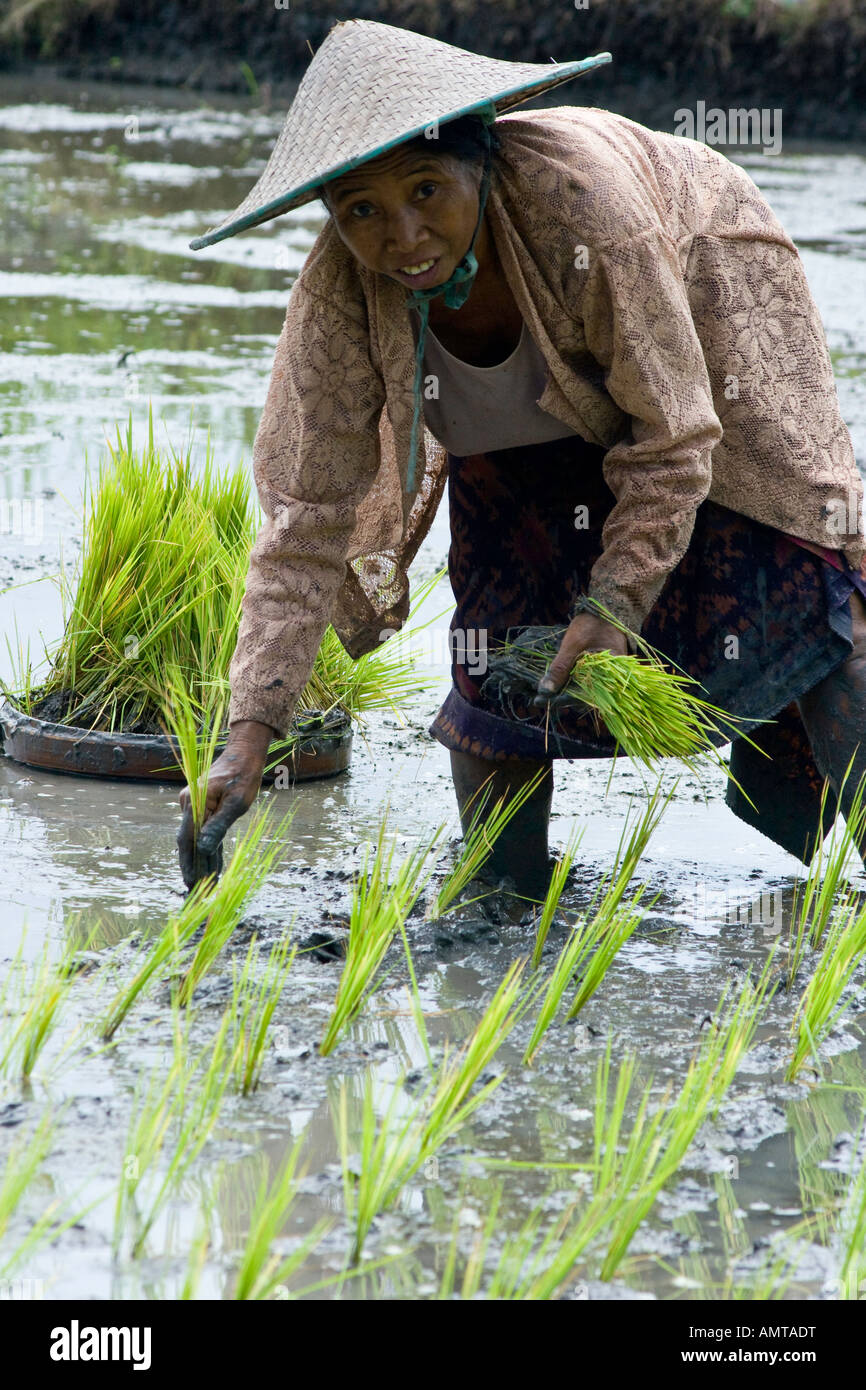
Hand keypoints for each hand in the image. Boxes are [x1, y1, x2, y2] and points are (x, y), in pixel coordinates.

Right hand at [177, 720, 274, 888]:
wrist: (243, 754)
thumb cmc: (243, 775)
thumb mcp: (237, 803)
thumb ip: (219, 826)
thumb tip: (204, 849)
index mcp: (195, 802)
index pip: (188, 838)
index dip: (189, 862)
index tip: (192, 882)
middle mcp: (189, 804)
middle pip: (189, 841)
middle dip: (193, 867)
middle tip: (197, 891)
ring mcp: (194, 806)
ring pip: (196, 839)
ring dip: (202, 861)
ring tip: (207, 885)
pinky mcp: (202, 807)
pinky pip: (203, 831)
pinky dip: (209, 849)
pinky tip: (213, 867)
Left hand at [534, 612, 627, 703]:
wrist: (607, 608)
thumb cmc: (593, 624)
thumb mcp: (573, 645)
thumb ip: (561, 668)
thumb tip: (544, 691)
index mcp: (609, 676)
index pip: (582, 697)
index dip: (560, 700)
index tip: (540, 700)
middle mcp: (610, 680)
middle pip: (582, 696)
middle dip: (560, 698)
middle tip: (538, 698)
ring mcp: (606, 675)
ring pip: (583, 689)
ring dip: (565, 691)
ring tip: (543, 692)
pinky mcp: (601, 670)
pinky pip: (586, 680)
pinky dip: (572, 682)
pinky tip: (557, 683)